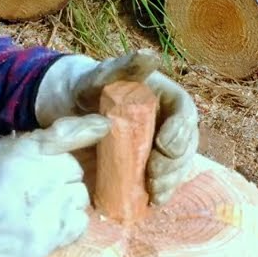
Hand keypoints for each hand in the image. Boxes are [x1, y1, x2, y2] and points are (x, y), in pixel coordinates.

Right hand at [0, 115, 109, 256]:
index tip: (103, 126)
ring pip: (80, 195)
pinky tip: (54, 225)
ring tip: (46, 209)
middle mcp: (51, 172)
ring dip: (67, 200)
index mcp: (31, 150)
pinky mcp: (61, 232)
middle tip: (41, 189)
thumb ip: (20, 146)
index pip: (69, 133)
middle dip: (62, 177)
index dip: (88, 129)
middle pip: (75, 170)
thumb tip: (42, 140)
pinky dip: (72, 223)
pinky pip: (81, 222)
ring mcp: (58, 203)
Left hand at [35, 49, 198, 203]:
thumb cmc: (88, 88)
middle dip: (175, 163)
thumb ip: (123, 66)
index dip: (181, 130)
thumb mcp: (101, 76)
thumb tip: (150, 54)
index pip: (185, 112)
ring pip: (178, 165)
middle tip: (155, 175)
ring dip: (171, 181)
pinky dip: (161, 192)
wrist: (71, 112)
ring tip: (155, 193)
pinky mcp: (149, 165)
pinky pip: (163, 179)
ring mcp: (161, 146)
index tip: (165, 144)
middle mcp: (170, 122)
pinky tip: (153, 202)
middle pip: (186, 144)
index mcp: (166, 97)